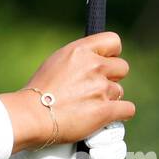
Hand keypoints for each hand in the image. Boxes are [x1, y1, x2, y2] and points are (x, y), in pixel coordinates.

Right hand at [0, 31, 133, 152]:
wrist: (30, 115)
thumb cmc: (37, 93)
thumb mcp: (55, 63)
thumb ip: (78, 59)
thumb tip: (95, 61)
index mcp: (79, 50)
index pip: (113, 41)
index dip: (111, 54)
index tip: (104, 64)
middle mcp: (93, 66)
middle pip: (122, 68)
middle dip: (111, 78)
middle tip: (95, 89)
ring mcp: (100, 88)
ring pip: (119, 91)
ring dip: (108, 99)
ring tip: (88, 106)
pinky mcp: (105, 110)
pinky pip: (127, 109)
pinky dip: (118, 114)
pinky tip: (105, 117)